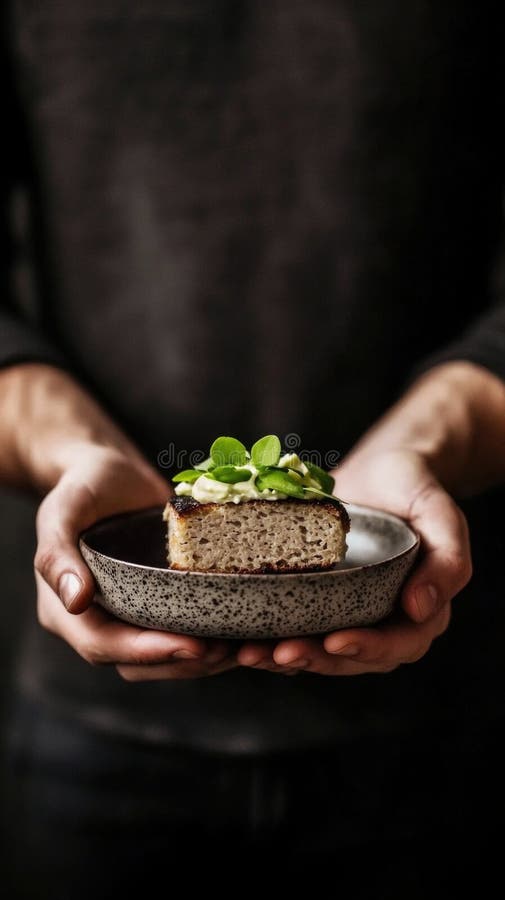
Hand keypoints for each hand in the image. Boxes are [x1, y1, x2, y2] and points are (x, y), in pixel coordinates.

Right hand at [35, 444, 236, 679]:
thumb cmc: (82, 486)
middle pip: (138, 662)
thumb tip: (76, 601)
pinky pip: (183, 631)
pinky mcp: (159, 604)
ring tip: (241, 647)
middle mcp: (99, 621)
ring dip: (203, 658)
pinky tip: (245, 630)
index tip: (190, 646)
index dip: (147, 651)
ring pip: (164, 657)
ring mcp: (131, 615)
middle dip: (183, 661)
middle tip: (227, 650)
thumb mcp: (62, 510)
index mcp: (66, 610)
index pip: (104, 646)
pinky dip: (212, 636)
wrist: (109, 470)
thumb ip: (58, 554)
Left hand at [238, 447, 470, 675]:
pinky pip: (295, 628)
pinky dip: (268, 637)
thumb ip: (448, 560)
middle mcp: (383, 621)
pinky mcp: (316, 603)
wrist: (380, 468)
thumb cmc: (413, 488)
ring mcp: (347, 615)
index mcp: (419, 610)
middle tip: (280, 653)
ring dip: (285, 658)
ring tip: (251, 654)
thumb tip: (421, 608)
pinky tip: (238, 638)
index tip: (334, 640)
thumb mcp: (440, 514)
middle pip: (352, 658)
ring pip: (319, 651)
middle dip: (315, 660)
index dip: (367, 649)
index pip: (398, 644)